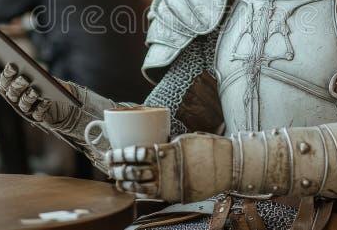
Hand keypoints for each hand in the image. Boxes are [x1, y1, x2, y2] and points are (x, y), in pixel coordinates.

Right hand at [0, 50, 75, 125]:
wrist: (60, 103)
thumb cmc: (43, 82)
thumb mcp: (36, 70)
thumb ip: (25, 63)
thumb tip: (17, 54)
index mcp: (7, 83)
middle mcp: (12, 96)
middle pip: (7, 87)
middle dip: (9, 77)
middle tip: (13, 66)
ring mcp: (23, 108)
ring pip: (21, 101)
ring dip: (27, 95)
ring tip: (34, 88)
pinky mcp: (36, 117)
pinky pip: (37, 113)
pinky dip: (41, 106)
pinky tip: (47, 100)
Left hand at [106, 133, 234, 202]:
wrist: (228, 166)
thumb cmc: (208, 149)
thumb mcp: (184, 140)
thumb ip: (166, 146)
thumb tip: (152, 147)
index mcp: (166, 151)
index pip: (135, 152)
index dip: (120, 154)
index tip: (111, 153)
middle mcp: (165, 168)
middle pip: (132, 170)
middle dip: (116, 168)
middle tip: (107, 164)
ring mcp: (169, 184)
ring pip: (137, 186)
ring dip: (123, 182)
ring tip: (115, 179)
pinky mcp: (174, 195)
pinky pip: (150, 196)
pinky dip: (136, 193)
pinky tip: (129, 190)